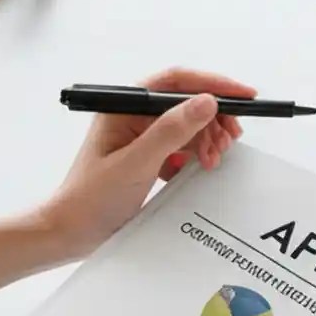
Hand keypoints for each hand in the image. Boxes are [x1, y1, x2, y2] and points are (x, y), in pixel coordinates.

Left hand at [39, 68, 255, 258]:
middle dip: (213, 119)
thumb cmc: (92, 198)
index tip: (244, 95)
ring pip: (187, 127)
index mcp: (124, 107)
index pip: (176, 82)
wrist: (71, 233)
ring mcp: (140, 138)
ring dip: (207, 140)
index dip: (213, 84)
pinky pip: (181, 148)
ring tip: (213, 160)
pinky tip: (199, 169)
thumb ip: (171, 130)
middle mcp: (133, 117)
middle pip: (186, 104)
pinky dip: (196, 156)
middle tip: (231, 139)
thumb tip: (206, 102)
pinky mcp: (147, 158)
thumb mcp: (136, 163)